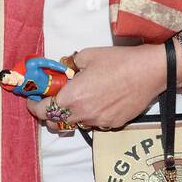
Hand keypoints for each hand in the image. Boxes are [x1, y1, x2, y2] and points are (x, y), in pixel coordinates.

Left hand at [25, 43, 177, 132]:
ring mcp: (98, 122)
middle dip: (48, 113)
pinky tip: (97, 101)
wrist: (149, 72)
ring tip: (76, 99)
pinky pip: (93, 123)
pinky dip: (88, 115)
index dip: (33, 106)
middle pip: (55, 122)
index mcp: (72, 98)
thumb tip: (63, 71)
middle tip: (51, 100)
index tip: (32, 99)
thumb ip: (69, 66)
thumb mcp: (87, 56)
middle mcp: (83, 115)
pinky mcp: (112, 125)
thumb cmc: (118, 61)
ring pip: (75, 124)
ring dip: (70, 115)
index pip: (43, 110)